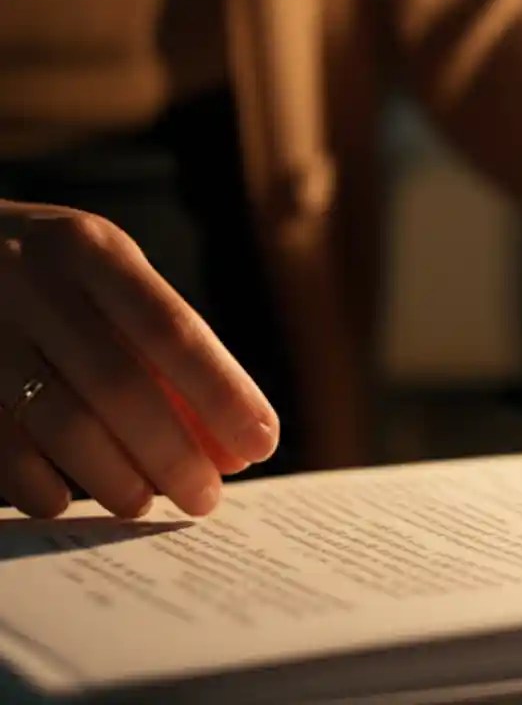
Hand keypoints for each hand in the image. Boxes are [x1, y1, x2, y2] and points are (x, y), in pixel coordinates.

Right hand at [0, 200, 277, 517]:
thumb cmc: (38, 275)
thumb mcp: (99, 281)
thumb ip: (163, 355)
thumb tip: (231, 449)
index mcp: (88, 248)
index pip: (172, 331)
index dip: (223, 394)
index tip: (261, 445)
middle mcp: (28, 280)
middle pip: (119, 384)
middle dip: (173, 453)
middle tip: (205, 497)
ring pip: (59, 421)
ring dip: (113, 476)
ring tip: (142, 504)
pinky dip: (35, 482)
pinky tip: (62, 501)